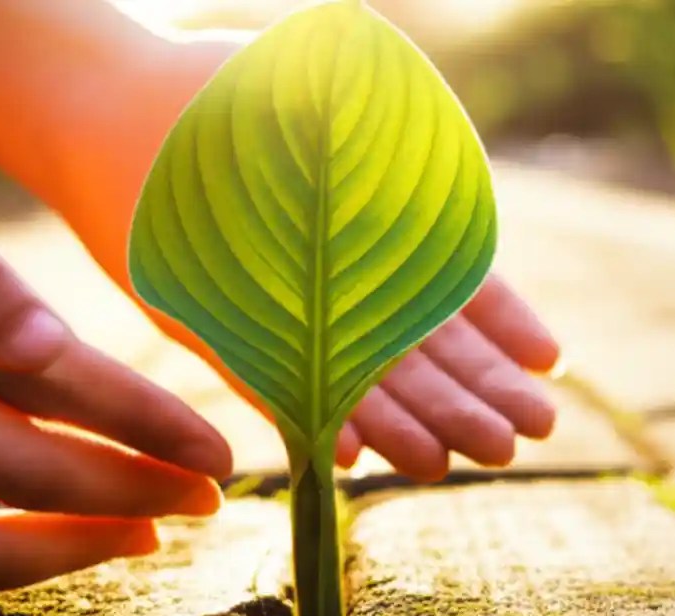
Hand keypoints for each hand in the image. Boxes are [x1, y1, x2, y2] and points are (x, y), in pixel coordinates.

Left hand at [65, 31, 562, 480]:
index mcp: (381, 229)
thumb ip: (396, 175)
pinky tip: (352, 457)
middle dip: (478, 389)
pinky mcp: (229, 335)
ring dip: (417, 418)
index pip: (458, 285)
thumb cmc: (238, 98)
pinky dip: (317, 417)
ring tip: (471, 457)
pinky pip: (281, 384)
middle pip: (425, 343)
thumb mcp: (337, 126)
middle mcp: (346, 277)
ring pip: (366, 373)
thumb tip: (447, 230)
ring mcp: (292, 311)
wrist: (126, 105)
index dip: (505, 325)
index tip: (548, 364)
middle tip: (535, 432)